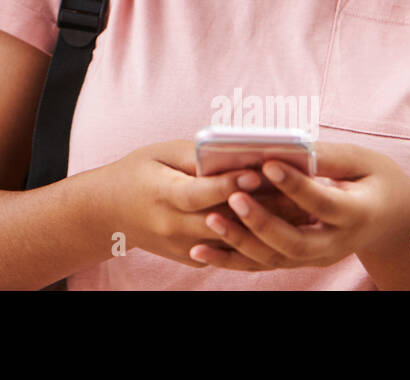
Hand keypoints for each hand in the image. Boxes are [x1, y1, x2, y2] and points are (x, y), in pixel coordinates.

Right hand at [94, 140, 319, 268]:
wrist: (108, 213)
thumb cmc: (138, 172)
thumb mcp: (160, 153)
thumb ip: (195, 155)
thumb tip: (234, 152)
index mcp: (163, 195)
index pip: (201, 193)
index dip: (231, 183)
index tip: (260, 170)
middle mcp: (173, 226)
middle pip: (225, 219)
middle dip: (263, 206)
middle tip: (300, 192)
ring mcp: (183, 247)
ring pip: (233, 240)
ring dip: (267, 226)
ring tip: (301, 210)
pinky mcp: (192, 258)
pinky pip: (228, 250)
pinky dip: (253, 238)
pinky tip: (282, 225)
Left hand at [187, 141, 409, 271]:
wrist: (393, 222)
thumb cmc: (375, 181)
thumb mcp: (363, 162)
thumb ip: (328, 156)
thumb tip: (289, 145)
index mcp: (356, 214)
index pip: (323, 203)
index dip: (295, 185)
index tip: (268, 164)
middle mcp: (336, 244)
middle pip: (296, 243)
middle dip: (263, 222)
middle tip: (234, 198)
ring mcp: (316, 257)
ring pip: (274, 259)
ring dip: (240, 242)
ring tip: (210, 220)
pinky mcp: (298, 261)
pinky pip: (262, 264)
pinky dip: (230, 260)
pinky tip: (199, 251)